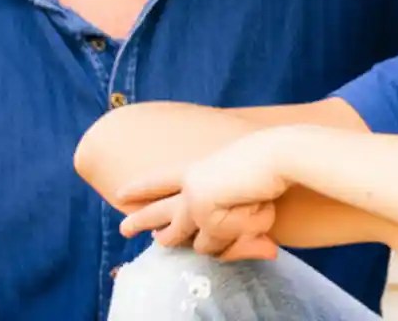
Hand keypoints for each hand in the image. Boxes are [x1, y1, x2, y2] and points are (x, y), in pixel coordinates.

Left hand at [118, 128, 295, 256]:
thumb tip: (213, 238)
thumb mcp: (242, 192)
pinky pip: (213, 245)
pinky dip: (231, 241)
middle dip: (138, 221)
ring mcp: (193, 199)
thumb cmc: (268, 165)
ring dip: (198, 242)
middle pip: (156, 210)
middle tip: (124, 229)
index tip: (120, 193)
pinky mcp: (202, 213)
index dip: (142, 187)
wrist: (277, 154)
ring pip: (184, 238)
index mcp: (196, 169)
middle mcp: (189, 183)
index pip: (161, 179)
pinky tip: (247, 219)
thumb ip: (227, 213)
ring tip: (183, 241)